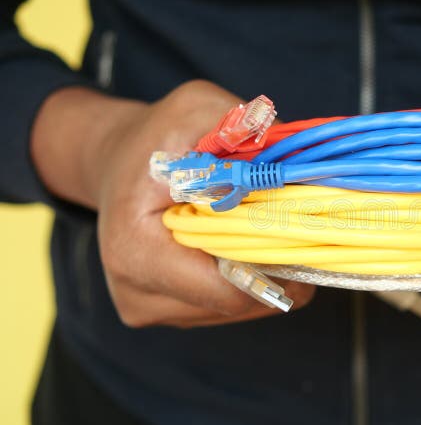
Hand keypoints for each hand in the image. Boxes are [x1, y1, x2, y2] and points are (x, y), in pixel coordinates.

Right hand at [33, 80, 314, 327]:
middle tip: (286, 219)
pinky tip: (238, 241)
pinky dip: (249, 276)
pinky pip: (233, 307)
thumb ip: (242, 131)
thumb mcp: (194, 110)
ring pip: (245, 308)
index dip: (274, 261)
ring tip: (253, 224)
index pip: (228, 290)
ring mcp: (154, 309)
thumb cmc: (154, 138)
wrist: (117, 163)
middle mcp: (138, 292)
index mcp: (135, 250)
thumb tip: (296, 159)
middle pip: (244, 301)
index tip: (298, 228)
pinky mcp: (169, 313)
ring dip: (264, 269)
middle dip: (274, 260)